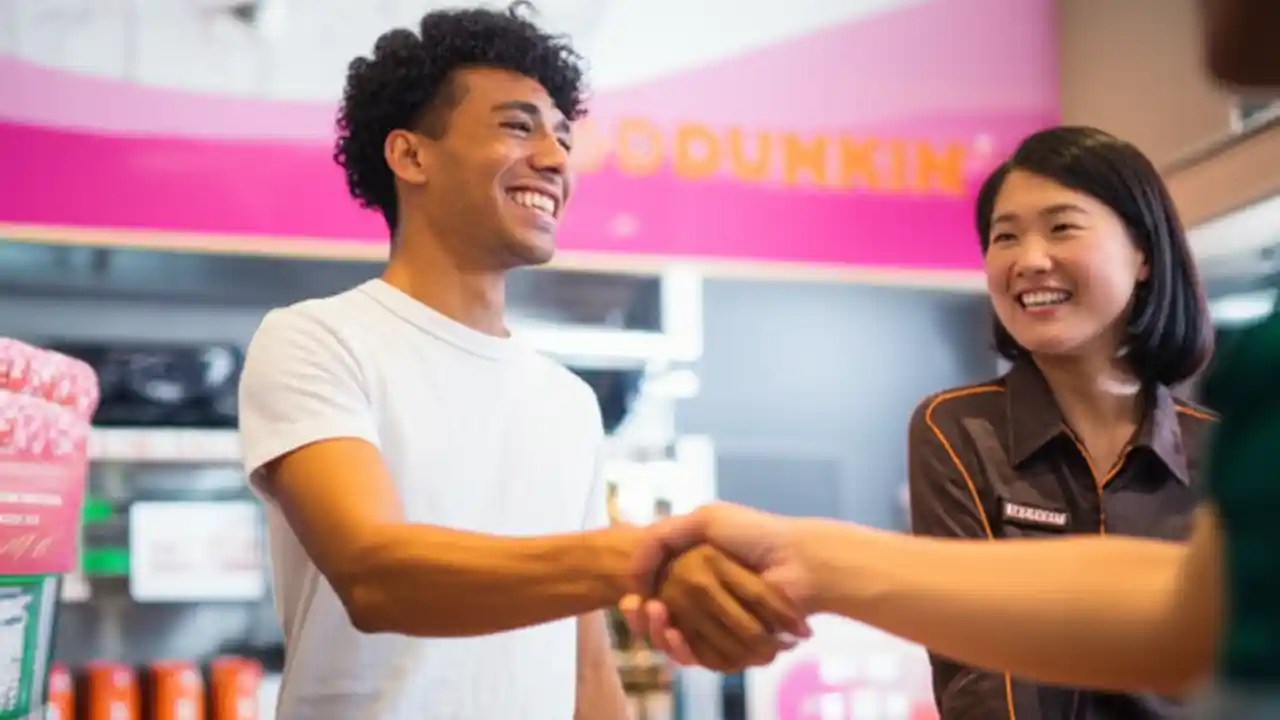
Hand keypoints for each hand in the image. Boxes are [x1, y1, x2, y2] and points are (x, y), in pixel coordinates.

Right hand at [638, 544, 800, 671]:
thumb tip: (632, 568)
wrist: (798, 563)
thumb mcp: (705, 521)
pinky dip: (682, 649)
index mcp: (698, 568)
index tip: (627, 593)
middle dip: (643, 616)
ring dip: (658, 632)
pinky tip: (674, 635)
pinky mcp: (732, 645)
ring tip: (657, 618)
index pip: (655, 588)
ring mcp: (718, 623)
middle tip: (635, 607)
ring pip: (674, 639)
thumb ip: (663, 536)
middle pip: (660, 618)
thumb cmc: (755, 536)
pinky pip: (698, 655)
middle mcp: (706, 598)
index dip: (637, 594)